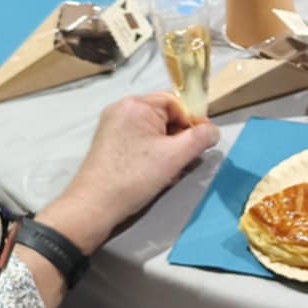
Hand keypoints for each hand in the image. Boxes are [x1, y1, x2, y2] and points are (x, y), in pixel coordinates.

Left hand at [37, 92, 217, 254]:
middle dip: (179, 138)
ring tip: (169, 171)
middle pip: (165, 116)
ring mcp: (113, 126)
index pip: (176, 102)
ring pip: (154, 130)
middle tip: (185, 161)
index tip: (201, 144)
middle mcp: (122, 109)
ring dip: (168, 149)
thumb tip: (213, 131)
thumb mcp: (175, 156)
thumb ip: (200, 138)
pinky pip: (140, 140)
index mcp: (136, 105)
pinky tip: (156, 173)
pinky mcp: (109, 142)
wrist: (94, 205)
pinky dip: (153, 153)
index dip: (193, 121)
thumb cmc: (135, 176)